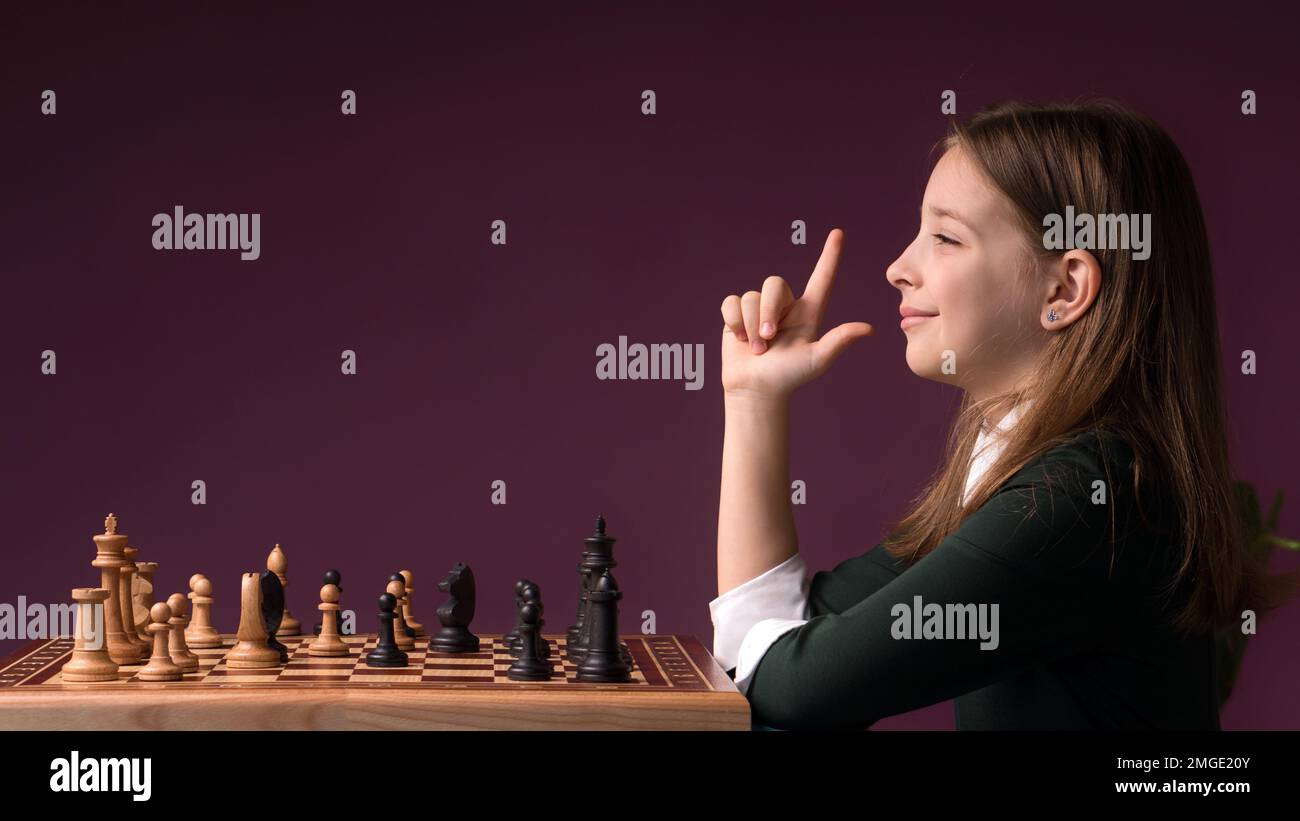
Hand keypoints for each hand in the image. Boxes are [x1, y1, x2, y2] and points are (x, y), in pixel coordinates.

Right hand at [720, 229, 872, 399]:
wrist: (755, 391)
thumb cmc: (788, 378)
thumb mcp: (816, 360)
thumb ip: (838, 342)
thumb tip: (868, 329)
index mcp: (807, 312)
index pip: (821, 278)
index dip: (830, 256)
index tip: (839, 233)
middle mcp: (784, 306)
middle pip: (774, 284)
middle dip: (767, 312)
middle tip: (767, 339)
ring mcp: (759, 309)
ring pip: (750, 297)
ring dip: (749, 325)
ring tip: (756, 348)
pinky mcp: (737, 315)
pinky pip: (731, 303)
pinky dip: (733, 323)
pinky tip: (739, 339)